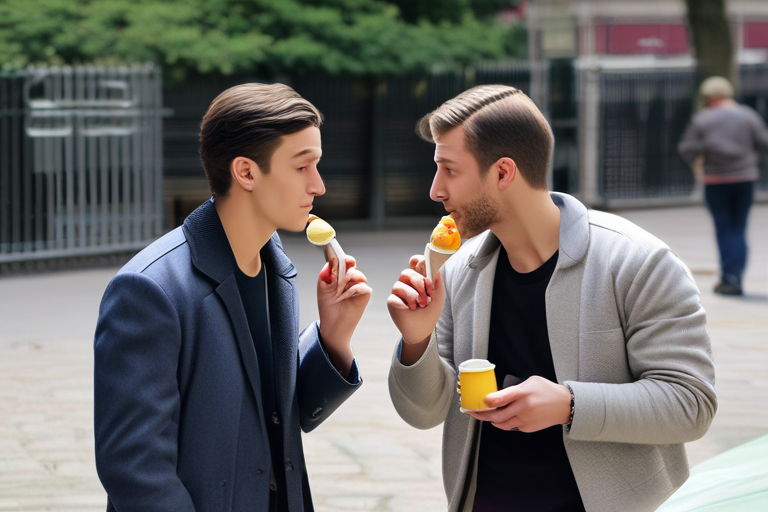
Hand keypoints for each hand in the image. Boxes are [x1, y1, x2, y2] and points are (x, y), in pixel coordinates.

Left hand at [317, 255, 371, 375]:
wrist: (333, 326)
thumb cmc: (328, 308)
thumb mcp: (323, 289)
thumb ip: (326, 274)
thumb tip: (331, 262)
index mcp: (339, 276)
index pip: (343, 262)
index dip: (343, 258)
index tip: (341, 258)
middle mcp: (349, 280)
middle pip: (352, 265)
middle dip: (346, 268)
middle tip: (340, 275)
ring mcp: (358, 286)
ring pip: (358, 274)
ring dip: (348, 281)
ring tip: (340, 292)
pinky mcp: (365, 294)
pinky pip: (362, 285)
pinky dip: (353, 290)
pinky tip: (346, 297)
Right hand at [386, 255, 445, 362]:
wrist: (423, 330)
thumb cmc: (430, 313)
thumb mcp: (439, 296)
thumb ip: (437, 282)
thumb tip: (434, 270)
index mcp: (419, 279)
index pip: (415, 263)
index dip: (418, 262)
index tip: (424, 268)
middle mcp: (407, 284)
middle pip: (407, 272)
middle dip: (418, 282)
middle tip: (427, 295)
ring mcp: (399, 292)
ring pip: (399, 282)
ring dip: (413, 294)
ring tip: (421, 304)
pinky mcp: (392, 301)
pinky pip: (395, 294)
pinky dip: (407, 301)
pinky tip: (412, 308)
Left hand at [466, 376, 570, 431]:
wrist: (565, 405)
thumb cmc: (546, 390)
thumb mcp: (530, 382)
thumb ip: (513, 388)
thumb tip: (496, 396)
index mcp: (523, 393)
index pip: (502, 398)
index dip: (487, 402)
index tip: (478, 402)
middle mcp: (523, 407)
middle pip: (497, 415)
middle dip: (481, 415)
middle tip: (472, 412)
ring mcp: (525, 419)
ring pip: (501, 424)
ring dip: (490, 420)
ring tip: (483, 415)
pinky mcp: (527, 428)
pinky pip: (511, 427)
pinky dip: (504, 423)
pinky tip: (502, 417)